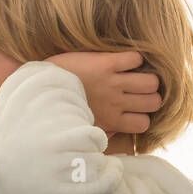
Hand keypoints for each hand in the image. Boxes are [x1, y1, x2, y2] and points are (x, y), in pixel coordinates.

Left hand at [43, 50, 160, 137]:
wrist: (38, 86)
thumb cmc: (57, 107)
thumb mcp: (80, 126)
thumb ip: (99, 129)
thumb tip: (111, 135)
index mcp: (110, 120)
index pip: (144, 124)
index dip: (141, 115)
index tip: (132, 109)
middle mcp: (115, 102)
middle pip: (154, 102)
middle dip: (148, 96)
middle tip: (135, 91)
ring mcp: (111, 82)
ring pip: (151, 82)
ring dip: (145, 77)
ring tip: (132, 76)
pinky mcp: (105, 63)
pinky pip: (134, 58)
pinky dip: (133, 58)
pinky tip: (123, 61)